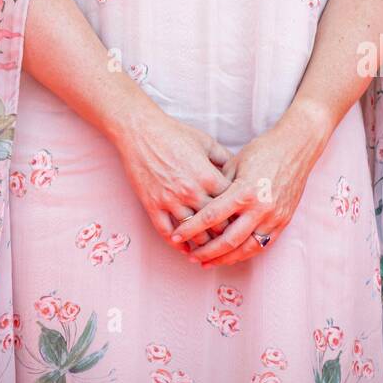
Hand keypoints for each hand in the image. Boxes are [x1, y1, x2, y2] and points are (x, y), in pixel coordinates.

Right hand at [112, 107, 233, 252]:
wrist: (141, 132)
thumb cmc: (174, 133)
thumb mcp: (205, 142)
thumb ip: (224, 158)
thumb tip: (238, 172)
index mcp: (208, 176)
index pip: (231, 205)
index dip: (238, 214)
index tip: (242, 221)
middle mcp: (191, 192)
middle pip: (216, 224)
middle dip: (225, 234)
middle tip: (230, 241)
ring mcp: (171, 200)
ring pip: (193, 233)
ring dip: (203, 244)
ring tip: (210, 250)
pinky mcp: (153, 205)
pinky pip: (167, 232)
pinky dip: (177, 244)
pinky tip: (184, 249)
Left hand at [168, 121, 313, 266]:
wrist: (296, 148)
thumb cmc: (263, 150)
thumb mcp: (235, 163)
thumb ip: (219, 186)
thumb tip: (200, 202)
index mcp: (244, 191)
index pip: (211, 217)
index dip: (191, 229)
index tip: (176, 237)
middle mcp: (260, 208)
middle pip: (228, 240)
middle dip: (206, 251)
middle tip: (190, 256)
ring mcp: (274, 218)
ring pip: (246, 249)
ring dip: (225, 259)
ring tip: (208, 262)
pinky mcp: (283, 221)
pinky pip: (262, 245)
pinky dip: (244, 253)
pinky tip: (231, 256)